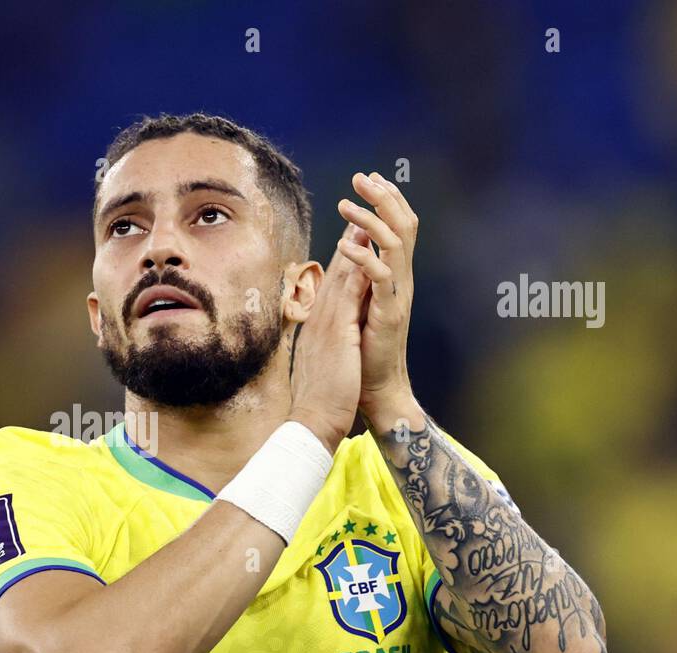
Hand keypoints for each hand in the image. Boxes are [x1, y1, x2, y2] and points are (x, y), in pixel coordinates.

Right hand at [288, 222, 372, 452]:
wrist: (312, 421)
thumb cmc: (320, 399)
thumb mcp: (324, 363)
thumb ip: (326, 343)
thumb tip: (329, 335)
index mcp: (318, 325)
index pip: (333, 283)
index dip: (344, 255)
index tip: (355, 232)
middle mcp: (318, 318)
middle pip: (334, 270)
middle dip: (348, 238)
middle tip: (359, 207)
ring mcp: (324, 323)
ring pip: (339, 274)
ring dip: (351, 243)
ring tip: (363, 215)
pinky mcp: (335, 332)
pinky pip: (346, 294)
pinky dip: (354, 269)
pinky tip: (363, 251)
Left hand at [336, 172, 417, 412]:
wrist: (375, 389)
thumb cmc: (364, 349)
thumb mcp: (359, 303)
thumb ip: (359, 274)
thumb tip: (351, 243)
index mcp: (394, 276)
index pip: (396, 227)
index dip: (387, 200)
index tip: (369, 178)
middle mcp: (401, 280)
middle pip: (402, 226)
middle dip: (383, 197)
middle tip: (362, 176)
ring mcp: (398, 295)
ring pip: (393, 244)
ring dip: (369, 219)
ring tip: (346, 204)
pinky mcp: (389, 313)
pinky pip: (380, 277)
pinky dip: (363, 257)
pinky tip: (344, 245)